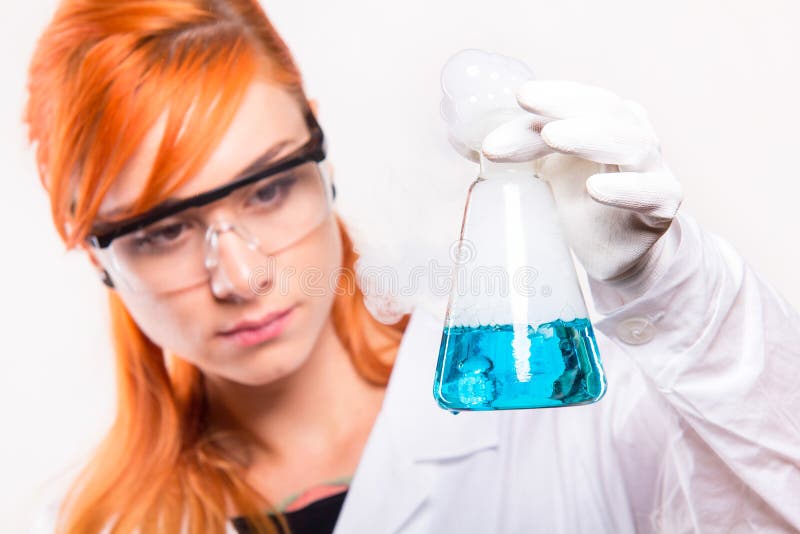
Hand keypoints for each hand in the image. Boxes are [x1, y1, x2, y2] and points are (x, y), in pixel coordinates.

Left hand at [481, 80, 682, 296]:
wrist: (615, 252)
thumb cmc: (580, 202)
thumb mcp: (547, 170)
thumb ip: (521, 148)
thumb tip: (466, 140)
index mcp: (606, 122)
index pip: (584, 99)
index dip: (555, 94)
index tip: (520, 95)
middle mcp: (633, 137)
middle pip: (607, 112)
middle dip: (564, 108)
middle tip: (527, 105)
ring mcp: (652, 169)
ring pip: (631, 143)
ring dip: (590, 137)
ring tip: (554, 137)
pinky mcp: (662, 205)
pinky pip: (650, 192)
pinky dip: (624, 189)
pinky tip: (595, 190)